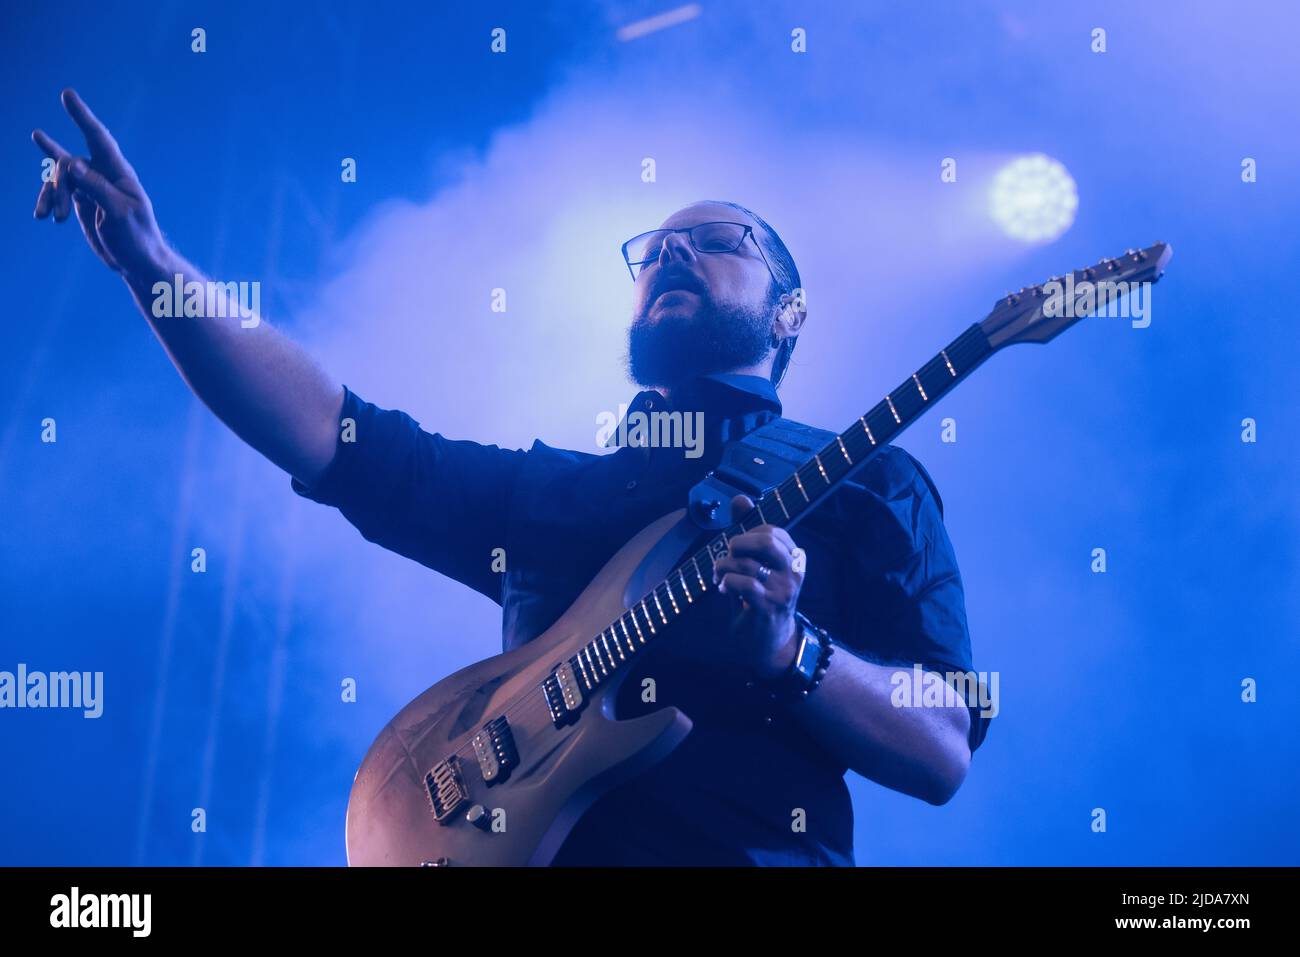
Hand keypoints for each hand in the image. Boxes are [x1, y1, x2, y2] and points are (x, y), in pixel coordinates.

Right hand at [32, 89, 168, 281]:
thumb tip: (70, 163)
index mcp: (119, 173)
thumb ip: (95, 187)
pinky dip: (47, 202)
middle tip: (59, 215)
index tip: (66, 94)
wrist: (137, 262)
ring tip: (47, 217)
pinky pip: (56, 191)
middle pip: (70, 164)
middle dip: (59, 186)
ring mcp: (90, 186)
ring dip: (51, 196)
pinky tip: (41, 215)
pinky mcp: (80, 199)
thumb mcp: (118, 213)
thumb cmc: (136, 238)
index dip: (82, 116)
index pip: (98, 138)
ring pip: (59, 177)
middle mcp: (104, 174)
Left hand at [711, 493, 807, 680]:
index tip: (736, 550)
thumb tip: (740, 498)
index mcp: (793, 557)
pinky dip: (726, 583)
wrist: (770, 642)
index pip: (770, 530)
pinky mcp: (769, 606)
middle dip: (737, 545)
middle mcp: (793, 571)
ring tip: (719, 577)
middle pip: (764, 541)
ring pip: (747, 563)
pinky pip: (743, 584)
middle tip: (728, 557)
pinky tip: (724, 589)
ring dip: (723, 567)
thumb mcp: (756, 564)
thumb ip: (749, 531)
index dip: (746, 534)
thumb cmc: (761, 597)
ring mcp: (783, 589)